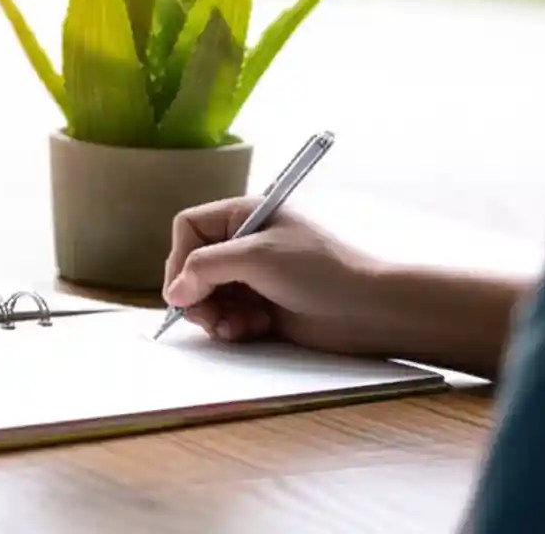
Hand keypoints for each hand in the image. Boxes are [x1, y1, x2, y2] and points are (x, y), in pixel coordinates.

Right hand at [162, 197, 390, 354]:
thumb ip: (206, 267)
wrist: (371, 310)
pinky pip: (226, 316)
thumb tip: (173, 292)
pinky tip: (254, 329)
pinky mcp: (261, 306)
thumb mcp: (258, 257)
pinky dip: (232, 326)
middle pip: (192, 266)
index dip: (179, 257)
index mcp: (244, 215)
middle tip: (209, 317)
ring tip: (239, 326)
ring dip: (215, 315)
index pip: (189, 228)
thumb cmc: (321, 271)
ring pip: (206, 296)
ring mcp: (252, 276)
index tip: (184, 289)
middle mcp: (244, 242)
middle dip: (197, 294)